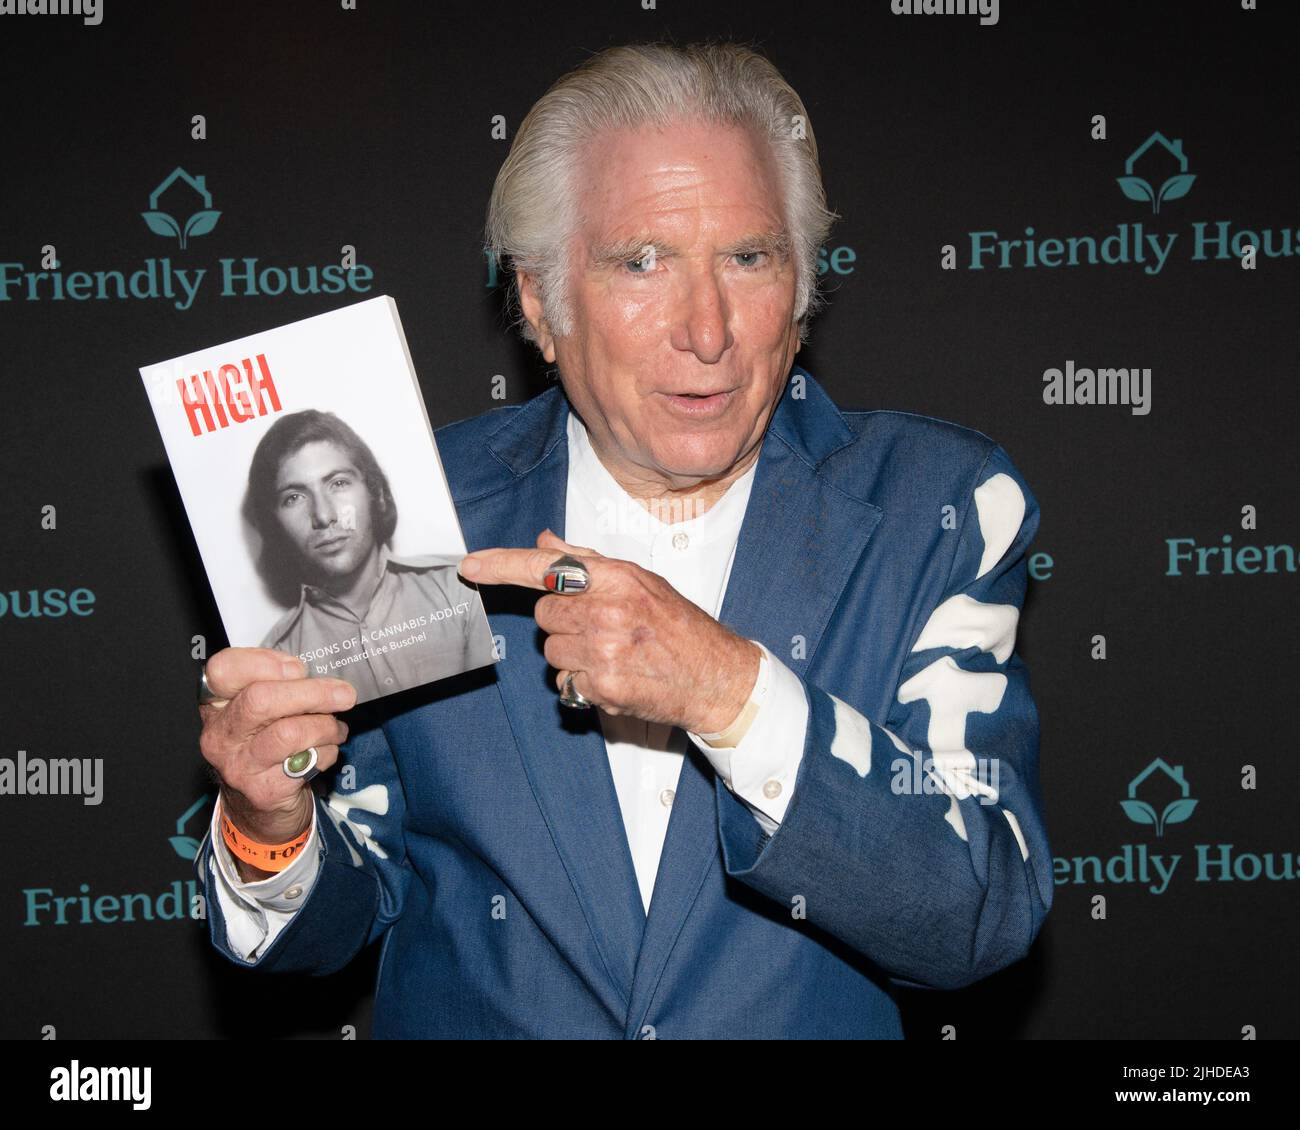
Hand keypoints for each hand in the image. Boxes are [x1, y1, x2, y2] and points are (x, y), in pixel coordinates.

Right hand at [198, 647, 356, 846]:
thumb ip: (278, 684)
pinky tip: (326, 750)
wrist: (260, 808)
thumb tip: (306, 673)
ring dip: (325, 726)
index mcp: (216, 705)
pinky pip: (307, 761)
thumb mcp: (263, 712)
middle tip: (344, 694)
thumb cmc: (266, 745)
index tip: (298, 668)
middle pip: (260, 699)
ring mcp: (239, 765)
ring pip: (289, 732)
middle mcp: (220, 735)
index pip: (223, 669)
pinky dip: (327, 751)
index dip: (263, 662)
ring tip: (337, 728)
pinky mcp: (264, 790)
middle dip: (311, 693)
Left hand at [460, 529, 759, 732]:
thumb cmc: (679, 627)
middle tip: (602, 626)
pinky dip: (581, 682)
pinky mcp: (602, 687)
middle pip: (545, 612)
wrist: (715, 677)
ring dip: (571, 653)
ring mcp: (604, 652)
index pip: (546, 566)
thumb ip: (588, 562)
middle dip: (564, 619)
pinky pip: (565, 682)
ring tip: (611, 652)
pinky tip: (613, 675)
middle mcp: (608, 612)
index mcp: (617, 579)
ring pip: (550, 650)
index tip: (471, 566)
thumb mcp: (641, 581)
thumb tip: (544, 541)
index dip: (502, 565)